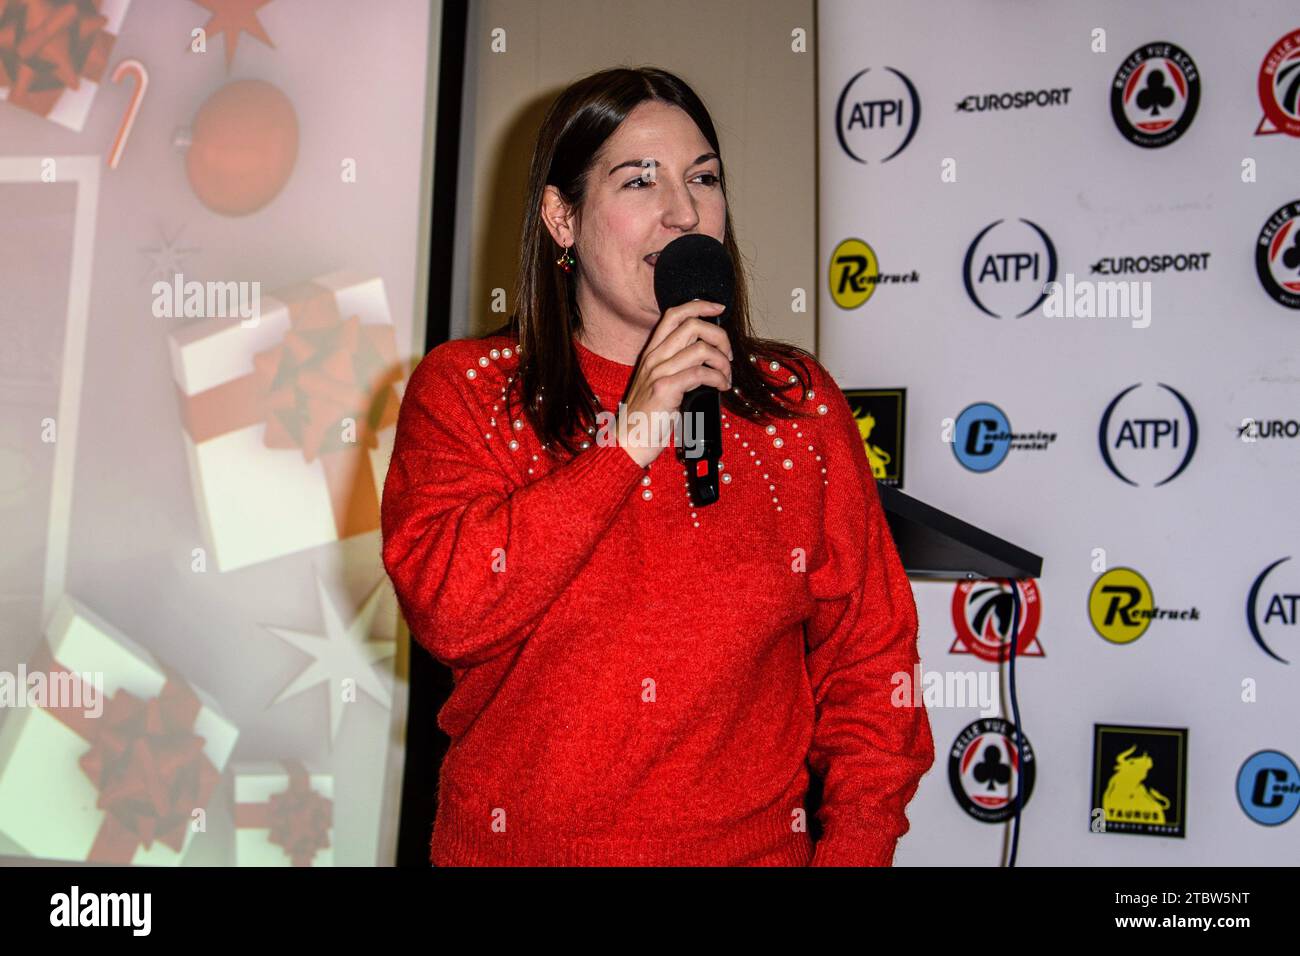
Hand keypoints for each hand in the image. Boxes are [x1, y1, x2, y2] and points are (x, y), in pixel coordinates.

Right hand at [617, 301, 732, 468]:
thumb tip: (708, 360)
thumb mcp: (657, 384)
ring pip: (701, 349)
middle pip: (692, 325)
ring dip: (722, 362)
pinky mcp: (664, 389)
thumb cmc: (646, 417)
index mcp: (652, 353)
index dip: (699, 306)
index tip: (718, 309)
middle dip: (720, 336)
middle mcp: (654, 358)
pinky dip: (718, 378)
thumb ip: (676, 368)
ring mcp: (658, 372)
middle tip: (727, 356)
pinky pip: (700, 373)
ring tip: (726, 377)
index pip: (674, 314)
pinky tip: (721, 387)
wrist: (628, 442)